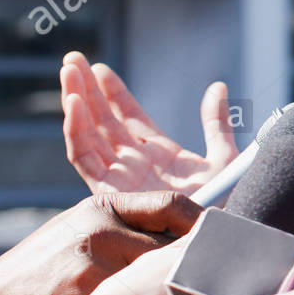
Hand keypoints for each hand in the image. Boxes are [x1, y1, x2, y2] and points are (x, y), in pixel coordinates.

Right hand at [0, 191, 200, 294]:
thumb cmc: (47, 265)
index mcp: (103, 207)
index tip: (219, 236)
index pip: (172, 204)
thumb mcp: (83, 227)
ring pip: (161, 282)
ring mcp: (95, 269)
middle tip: (207, 277)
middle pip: (174, 247)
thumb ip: (129, 225)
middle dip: (190, 265)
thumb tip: (188, 231)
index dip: (202, 222)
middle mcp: (101, 232)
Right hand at [61, 51, 237, 195]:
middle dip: (87, 91)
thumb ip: (217, 123)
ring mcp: (121, 178)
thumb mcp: (225, 158)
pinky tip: (73, 104)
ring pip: (89, 135)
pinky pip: (85, 159)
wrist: (215, 234)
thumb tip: (217, 86)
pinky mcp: (109, 192)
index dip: (115, 94)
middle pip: (104, 122)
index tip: (100, 69)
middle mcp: (136, 165)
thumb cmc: (226, 204)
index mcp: (162, 155)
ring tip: (67, 71)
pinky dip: (76, 130)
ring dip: (76, 102)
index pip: (132, 119)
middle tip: (72, 60)